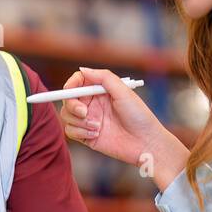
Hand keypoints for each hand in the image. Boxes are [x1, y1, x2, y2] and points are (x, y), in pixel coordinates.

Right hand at [59, 67, 188, 190]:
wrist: (145, 143)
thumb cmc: (139, 116)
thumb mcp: (124, 92)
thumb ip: (103, 78)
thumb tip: (82, 69)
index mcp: (100, 91)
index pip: (78, 82)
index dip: (70, 85)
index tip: (70, 90)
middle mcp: (92, 104)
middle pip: (68, 100)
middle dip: (72, 106)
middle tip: (84, 112)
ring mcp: (88, 120)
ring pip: (67, 116)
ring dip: (79, 121)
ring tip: (97, 126)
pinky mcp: (86, 135)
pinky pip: (70, 131)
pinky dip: (80, 132)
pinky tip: (96, 134)